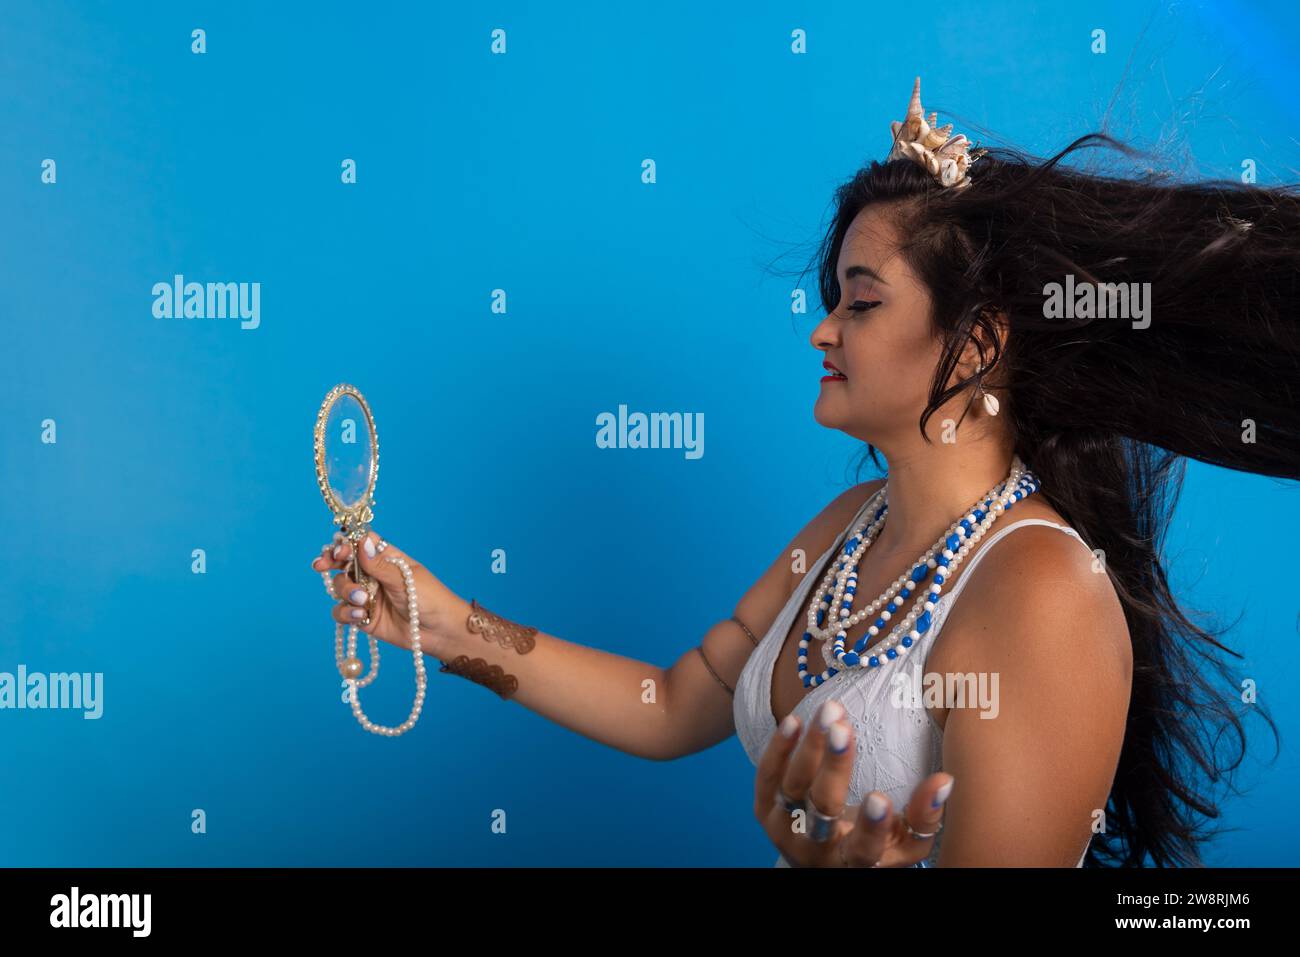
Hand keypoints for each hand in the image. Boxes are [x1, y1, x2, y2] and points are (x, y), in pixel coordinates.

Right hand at [309, 530, 462, 654]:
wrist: (440, 631)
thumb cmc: (430, 598)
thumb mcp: (406, 579)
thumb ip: (380, 564)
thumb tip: (361, 541)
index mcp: (387, 558)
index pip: (360, 544)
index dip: (345, 545)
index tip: (338, 551)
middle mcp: (373, 575)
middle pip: (343, 563)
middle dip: (330, 562)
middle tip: (321, 565)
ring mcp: (367, 596)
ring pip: (340, 587)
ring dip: (345, 591)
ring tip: (362, 600)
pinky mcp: (363, 617)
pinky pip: (342, 612)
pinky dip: (346, 613)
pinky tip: (360, 616)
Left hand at [754, 700, 954, 866]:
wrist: (822, 861)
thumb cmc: (874, 848)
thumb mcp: (905, 843)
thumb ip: (925, 817)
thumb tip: (944, 781)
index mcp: (853, 863)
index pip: (863, 848)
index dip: (871, 826)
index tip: (881, 797)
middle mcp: (814, 849)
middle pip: (821, 809)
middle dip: (832, 769)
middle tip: (842, 729)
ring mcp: (784, 829)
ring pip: (793, 786)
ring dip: (809, 746)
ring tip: (829, 711)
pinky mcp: (764, 810)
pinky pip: (767, 777)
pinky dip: (779, 748)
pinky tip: (795, 720)